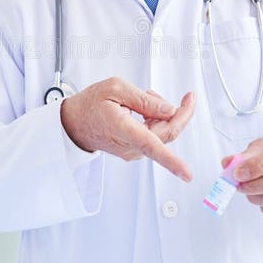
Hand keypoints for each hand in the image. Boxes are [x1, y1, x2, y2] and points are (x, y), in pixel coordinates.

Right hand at [61, 77, 195, 181]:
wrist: (73, 122)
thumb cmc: (90, 105)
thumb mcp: (115, 88)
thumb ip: (144, 99)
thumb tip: (168, 110)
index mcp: (124, 130)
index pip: (152, 147)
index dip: (172, 161)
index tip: (187, 173)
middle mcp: (130, 146)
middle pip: (167, 133)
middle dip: (180, 114)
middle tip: (188, 97)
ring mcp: (133, 151)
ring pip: (163, 134)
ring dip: (164, 115)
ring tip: (147, 98)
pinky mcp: (135, 151)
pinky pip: (156, 137)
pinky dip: (156, 121)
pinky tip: (144, 110)